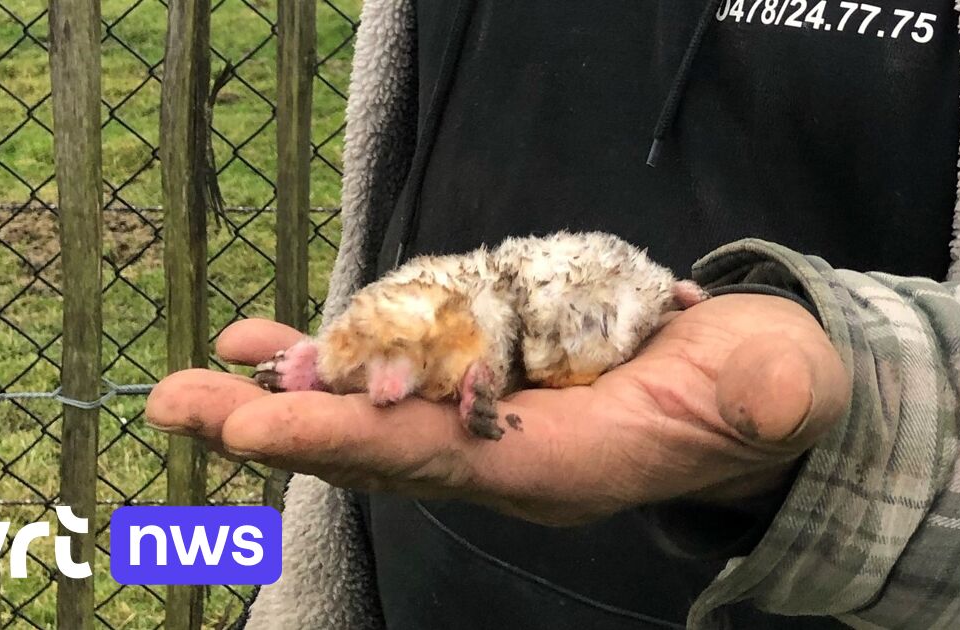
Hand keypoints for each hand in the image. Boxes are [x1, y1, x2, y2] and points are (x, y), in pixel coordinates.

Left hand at [145, 294, 849, 525]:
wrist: (751, 388)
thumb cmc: (764, 387)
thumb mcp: (782, 385)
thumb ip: (768, 394)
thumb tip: (771, 394)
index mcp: (564, 463)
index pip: (444, 457)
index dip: (352, 440)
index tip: (257, 423)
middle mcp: (509, 453)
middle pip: (379, 447)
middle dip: (281, 429)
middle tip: (177, 406)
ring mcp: (491, 421)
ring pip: (372, 415)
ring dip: (283, 397)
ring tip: (193, 382)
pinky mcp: (485, 381)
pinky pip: (392, 374)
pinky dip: (327, 357)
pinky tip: (264, 341)